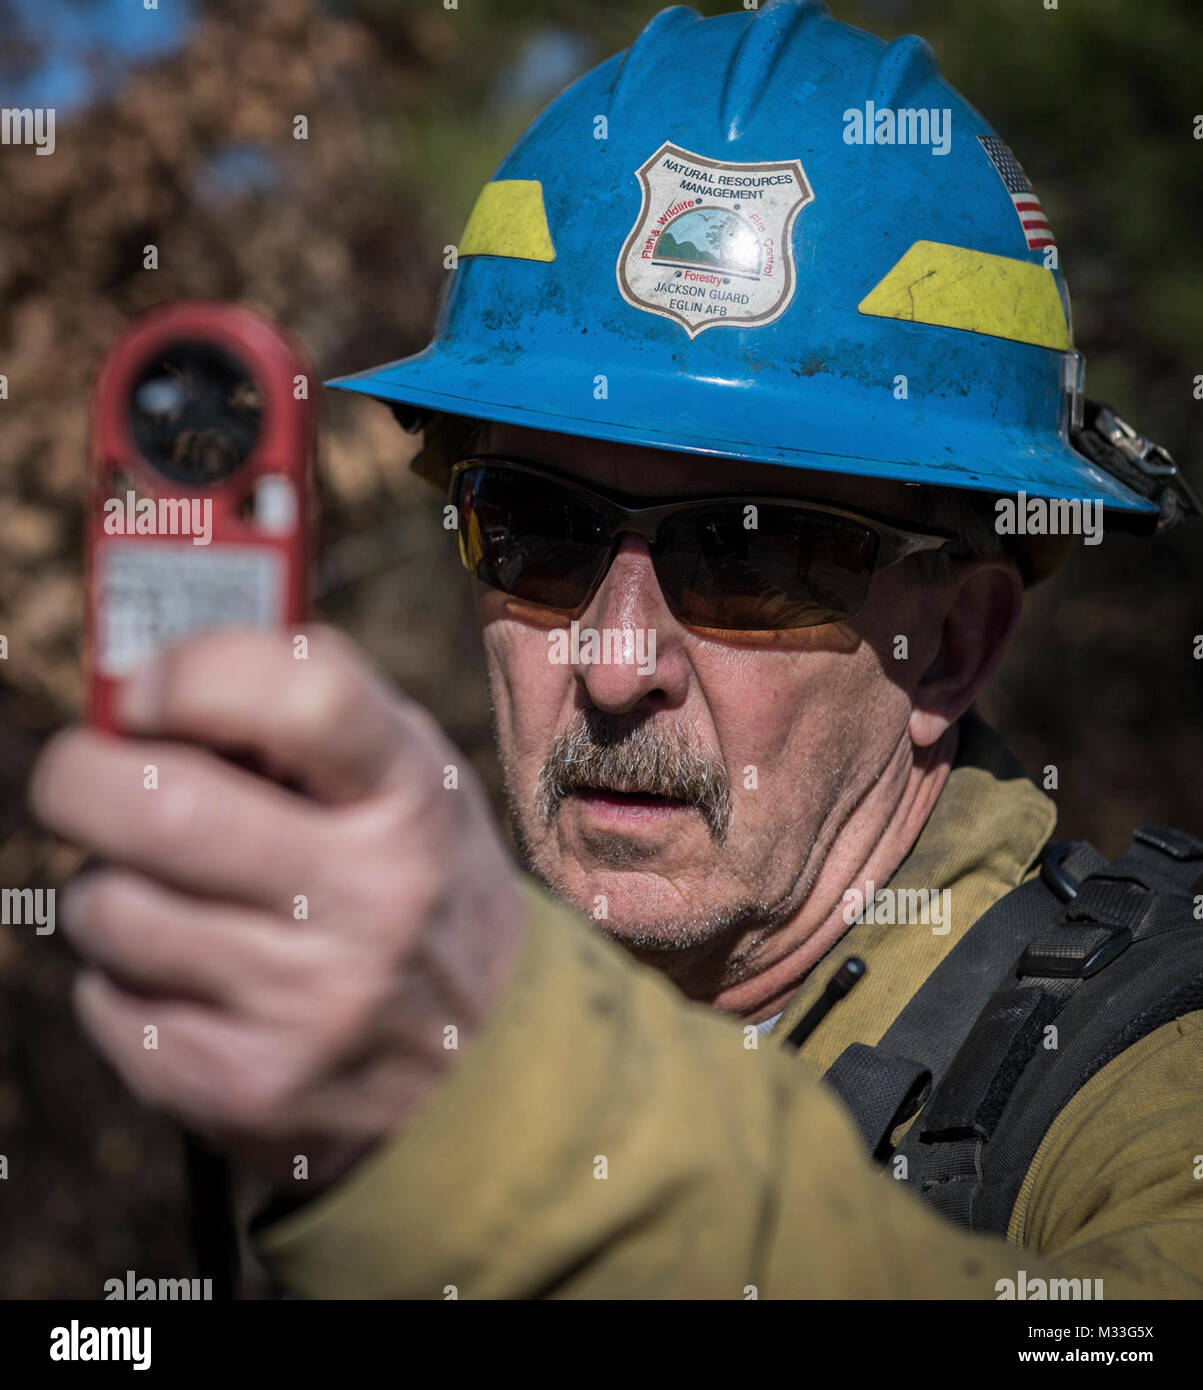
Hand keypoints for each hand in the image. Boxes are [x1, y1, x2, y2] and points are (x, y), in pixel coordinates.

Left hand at [28, 626, 525, 1187]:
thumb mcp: (404, 777)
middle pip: (160, 806)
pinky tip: (187, 975)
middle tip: (84, 775)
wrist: (478, 1061)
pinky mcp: (249, 1085)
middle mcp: (373, 899)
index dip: (194, 673)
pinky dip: (119, 977)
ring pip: (109, 908)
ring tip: (164, 892)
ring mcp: (311, 1002)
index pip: (306, 697)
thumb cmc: (410, 877)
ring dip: (106, 886)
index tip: (145, 692)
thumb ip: (302, 713)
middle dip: (80, 776)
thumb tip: (138, 684)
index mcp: (412, 798)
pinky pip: (105, 1001)